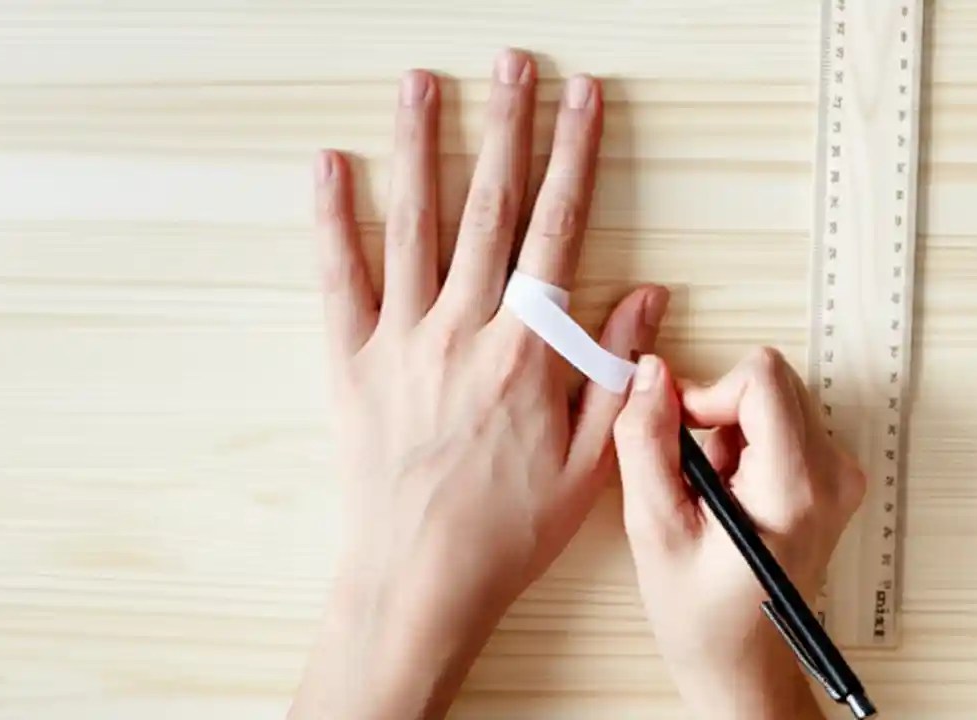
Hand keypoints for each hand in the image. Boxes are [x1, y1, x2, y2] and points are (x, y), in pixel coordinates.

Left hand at [290, 49, 668, 719]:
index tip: (583, 101)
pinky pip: (340, 279)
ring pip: (414, 224)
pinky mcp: (351, 362)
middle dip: (508, 127)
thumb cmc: (508, 530)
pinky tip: (331, 167)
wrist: (420, 578)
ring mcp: (401, 341)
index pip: (560, 232)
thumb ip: (614, 372)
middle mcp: (464, 330)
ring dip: (422, 147)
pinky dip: (333, 220)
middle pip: (491, 208)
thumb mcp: (588, 463)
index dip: (575, 157)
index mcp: (527, 352)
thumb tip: (645, 295)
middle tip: (513, 64)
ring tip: (423, 84)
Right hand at [612, 350, 865, 719]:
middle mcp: (832, 474)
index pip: (762, 377)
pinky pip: (782, 421)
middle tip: (694, 472)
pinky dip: (746, 444)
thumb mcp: (653, 526)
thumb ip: (646, 440)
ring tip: (713, 492)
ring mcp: (839, 475)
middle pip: (769, 381)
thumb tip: (651, 375)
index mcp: (793, 488)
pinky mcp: (833, 476)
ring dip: (729, 431)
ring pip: (772, 398)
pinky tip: (732, 494)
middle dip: (717, 412)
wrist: (742, 659)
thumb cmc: (700, 612)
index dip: (707, 391)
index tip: (681, 431)